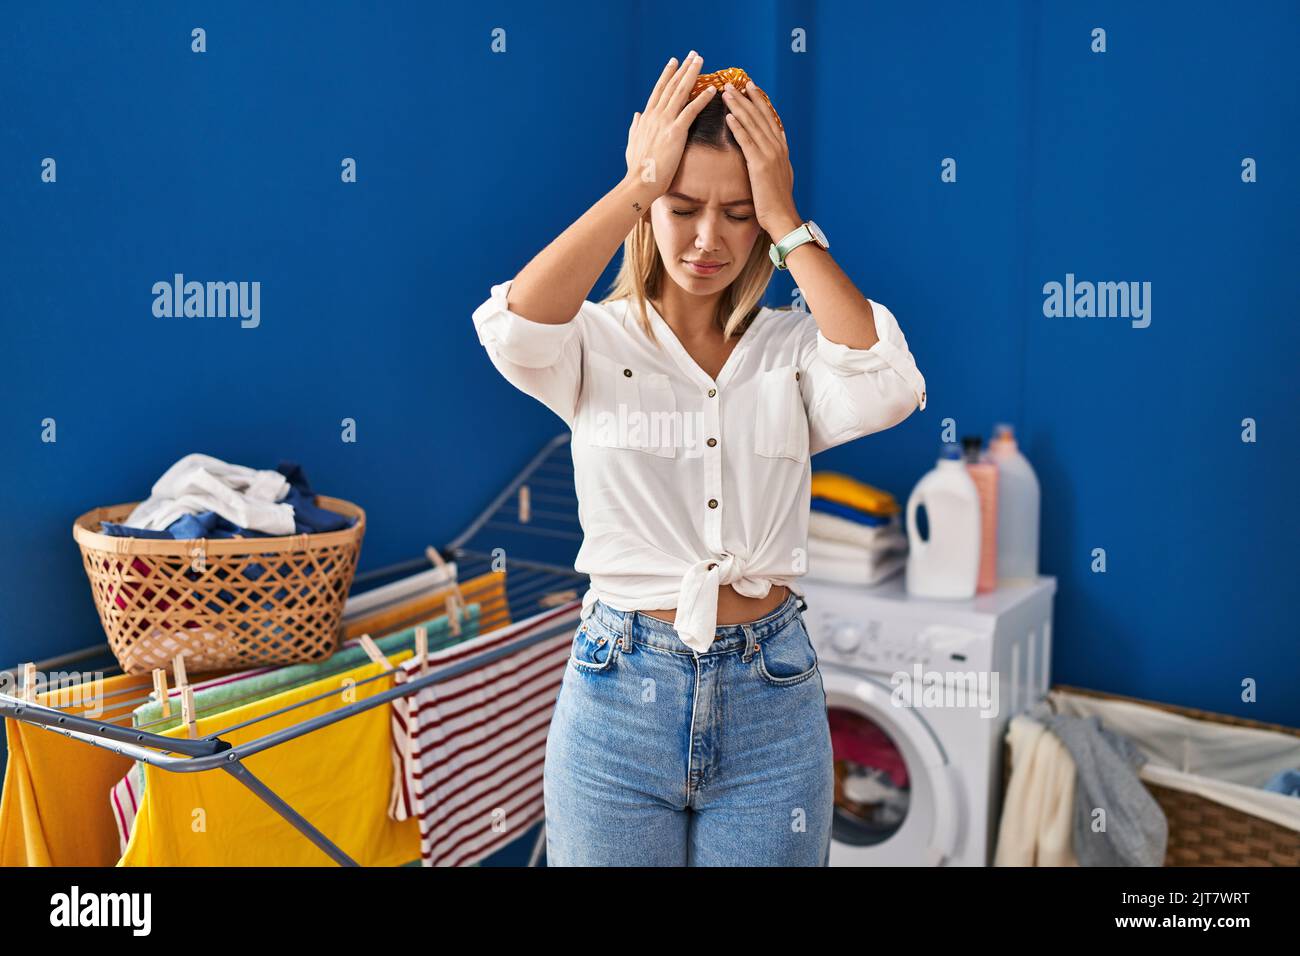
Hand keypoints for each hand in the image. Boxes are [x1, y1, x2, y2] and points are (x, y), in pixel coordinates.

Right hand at [624, 52, 716, 200]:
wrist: (639, 182)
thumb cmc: (636, 169)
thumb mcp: (632, 143)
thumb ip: (635, 127)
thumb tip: (636, 114)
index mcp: (646, 118)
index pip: (658, 90)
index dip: (667, 74)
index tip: (674, 62)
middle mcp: (655, 115)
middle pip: (671, 85)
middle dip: (683, 68)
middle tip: (692, 54)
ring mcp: (665, 122)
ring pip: (681, 92)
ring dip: (692, 74)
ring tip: (701, 61)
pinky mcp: (676, 132)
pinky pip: (691, 110)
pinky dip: (702, 98)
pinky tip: (712, 89)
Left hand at [721, 80, 799, 237]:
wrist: (782, 218)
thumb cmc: (777, 203)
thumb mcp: (779, 176)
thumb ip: (775, 161)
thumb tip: (773, 151)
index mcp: (782, 149)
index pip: (770, 119)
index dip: (760, 102)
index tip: (751, 88)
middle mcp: (778, 148)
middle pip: (761, 116)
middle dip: (747, 98)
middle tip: (735, 83)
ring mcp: (770, 155)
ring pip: (753, 124)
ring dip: (739, 107)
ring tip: (727, 93)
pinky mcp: (760, 165)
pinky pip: (747, 142)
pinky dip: (739, 127)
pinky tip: (730, 116)